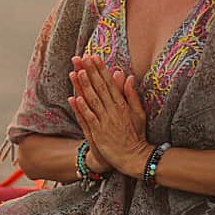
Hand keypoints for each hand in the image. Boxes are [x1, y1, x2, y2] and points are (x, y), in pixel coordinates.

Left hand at [68, 55, 152, 175]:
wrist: (134, 157)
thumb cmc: (136, 135)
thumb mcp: (139, 113)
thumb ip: (132, 94)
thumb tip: (128, 76)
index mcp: (122, 104)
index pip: (109, 83)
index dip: (100, 69)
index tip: (94, 57)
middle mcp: (113, 110)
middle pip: (100, 88)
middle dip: (90, 72)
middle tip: (82, 58)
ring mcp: (105, 121)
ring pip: (92, 100)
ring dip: (84, 86)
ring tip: (77, 72)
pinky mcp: (98, 133)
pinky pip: (89, 118)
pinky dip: (82, 108)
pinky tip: (75, 98)